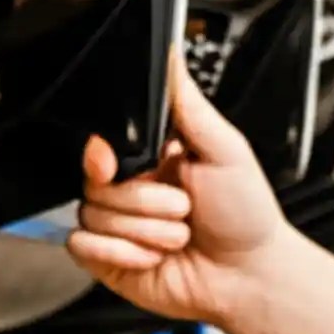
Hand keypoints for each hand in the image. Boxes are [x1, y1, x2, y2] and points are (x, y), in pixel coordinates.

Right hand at [67, 52, 292, 323]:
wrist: (250, 277)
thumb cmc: (246, 214)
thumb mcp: (225, 148)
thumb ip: (190, 103)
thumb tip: (173, 55)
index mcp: (147, 157)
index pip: (99, 143)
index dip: (100, 154)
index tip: (113, 162)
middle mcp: (127, 188)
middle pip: (94, 183)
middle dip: (144, 201)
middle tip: (182, 207)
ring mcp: (114, 224)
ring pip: (92, 215)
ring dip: (143, 231)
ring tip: (176, 236)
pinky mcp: (106, 258)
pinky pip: (82, 246)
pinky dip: (118, 253)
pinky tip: (150, 256)